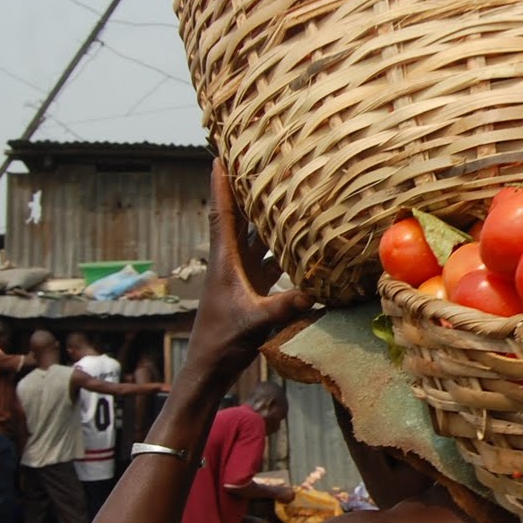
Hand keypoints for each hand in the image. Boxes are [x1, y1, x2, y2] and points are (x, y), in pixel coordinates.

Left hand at [187, 161, 311, 378]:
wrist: (208, 367)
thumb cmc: (223, 342)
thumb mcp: (254, 322)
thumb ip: (283, 306)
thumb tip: (313, 292)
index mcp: (225, 261)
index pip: (222, 214)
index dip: (222, 185)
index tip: (219, 155)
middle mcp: (231, 262)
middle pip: (238, 218)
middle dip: (244, 190)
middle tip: (256, 162)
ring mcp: (239, 275)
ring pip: (252, 236)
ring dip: (263, 216)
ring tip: (280, 192)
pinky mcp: (249, 288)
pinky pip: (266, 258)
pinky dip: (278, 246)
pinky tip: (296, 239)